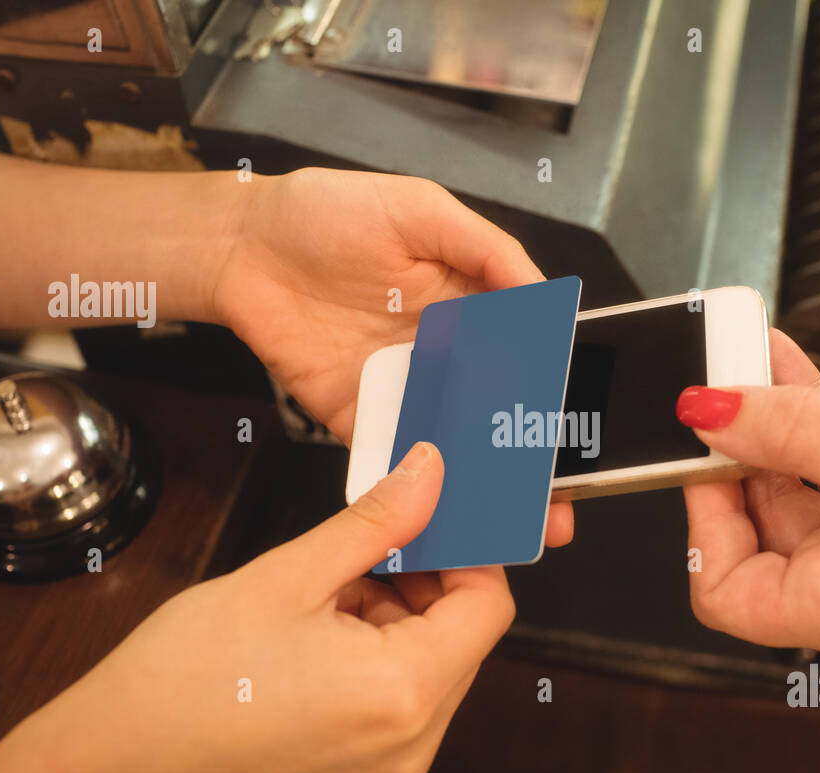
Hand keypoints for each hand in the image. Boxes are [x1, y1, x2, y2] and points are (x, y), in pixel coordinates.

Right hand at [0, 442, 512, 772]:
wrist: (114, 763)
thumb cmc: (181, 680)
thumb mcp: (287, 576)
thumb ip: (375, 522)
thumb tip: (429, 474)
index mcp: (404, 692)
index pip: (490, 604)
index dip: (464, 549)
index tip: (429, 512)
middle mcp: (413, 739)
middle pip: (463, 633)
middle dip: (421, 578)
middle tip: (361, 545)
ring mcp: (391, 761)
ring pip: (432, 659)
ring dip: (394, 612)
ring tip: (322, 593)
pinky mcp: (366, 766)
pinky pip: (401, 691)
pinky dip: (377, 649)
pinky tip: (318, 629)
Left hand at [209, 167, 571, 544]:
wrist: (244, 246)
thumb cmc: (329, 213)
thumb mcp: (421, 210)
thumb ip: (487, 249)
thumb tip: (542, 293)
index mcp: (470, 305)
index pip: (525, 353)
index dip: (553, 388)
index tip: (576, 425)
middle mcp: (444, 354)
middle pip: (497, 409)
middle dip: (528, 452)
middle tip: (556, 494)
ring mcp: (403, 389)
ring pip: (454, 441)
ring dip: (482, 477)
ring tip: (512, 515)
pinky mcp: (358, 417)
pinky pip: (394, 457)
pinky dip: (417, 486)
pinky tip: (444, 509)